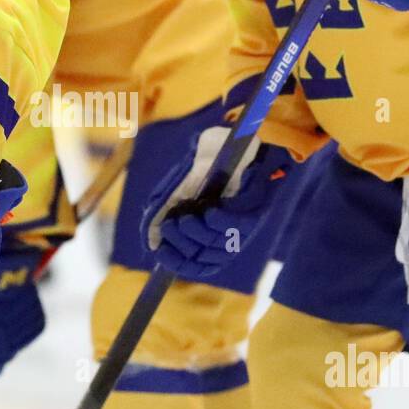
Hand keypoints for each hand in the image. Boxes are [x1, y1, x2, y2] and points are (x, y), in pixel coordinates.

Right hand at [140, 126, 293, 280]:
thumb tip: (151, 245)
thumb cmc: (200, 171)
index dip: (178, 263)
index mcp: (209, 237)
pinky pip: (238, 226)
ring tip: (184, 218)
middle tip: (170, 226)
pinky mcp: (256, 211)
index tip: (160, 254)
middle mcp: (227, 236)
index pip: (196, 265)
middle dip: (182, 244)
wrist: (224, 143)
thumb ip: (161, 217)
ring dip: (197, 233)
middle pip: (204, 257)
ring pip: (219, 244)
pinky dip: (221, 223)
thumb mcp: (175, 194)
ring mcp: (243, 226)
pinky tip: (209, 213)